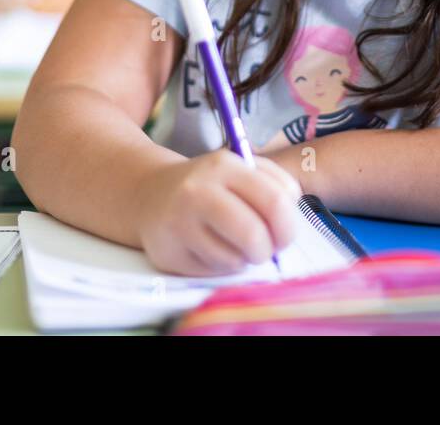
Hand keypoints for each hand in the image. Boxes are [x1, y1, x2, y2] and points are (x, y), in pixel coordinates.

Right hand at [136, 151, 301, 276]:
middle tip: (265, 249)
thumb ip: (274, 183)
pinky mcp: (168, 253)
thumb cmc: (208, 185)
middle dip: (268, 250)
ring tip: (234, 245)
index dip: (288, 227)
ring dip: (243, 259)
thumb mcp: (239, 169)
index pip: (274, 202)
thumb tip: (291, 210)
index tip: (285, 235)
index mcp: (225, 166)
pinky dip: (221, 266)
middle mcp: (198, 191)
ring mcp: (180, 223)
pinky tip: (211, 250)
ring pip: (234, 260)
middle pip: (254, 235)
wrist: (148, 194)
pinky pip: (212, 272)